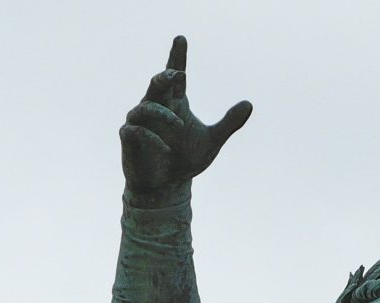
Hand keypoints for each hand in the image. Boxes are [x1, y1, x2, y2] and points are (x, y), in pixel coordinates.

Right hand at [120, 36, 252, 201]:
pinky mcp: (129, 138)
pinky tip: (167, 149)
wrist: (167, 187)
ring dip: (163, 115)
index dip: (177, 57)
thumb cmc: (186, 159)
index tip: (181, 39)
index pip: (175, 75)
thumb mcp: (212, 142)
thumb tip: (249, 103)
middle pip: (157, 84)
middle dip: (165, 77)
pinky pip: (136, 130)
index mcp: (175, 103)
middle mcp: (157, 107)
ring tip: (179, 127)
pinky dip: (152, 137)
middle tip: (177, 74)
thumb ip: (229, 123)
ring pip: (146, 107)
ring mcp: (141, 121)